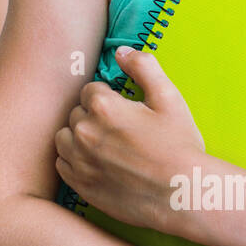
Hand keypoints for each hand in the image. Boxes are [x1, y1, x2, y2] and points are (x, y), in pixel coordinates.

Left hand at [54, 46, 205, 230]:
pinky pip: (63, 164)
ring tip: (106, 146)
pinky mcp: (80, 185)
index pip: (90, 90)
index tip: (124, 111)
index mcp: (103, 106)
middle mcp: (84, 131)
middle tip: (120, 130)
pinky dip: (74, 161)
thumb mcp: (168, 98)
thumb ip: (143, 67)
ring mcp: (79, 160)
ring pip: (64, 138)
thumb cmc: (179, 146)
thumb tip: (122, 51)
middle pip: (77, 113)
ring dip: (79, 138)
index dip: (108, 98)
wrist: (183, 194)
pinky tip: (97, 164)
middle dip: (94, 117)